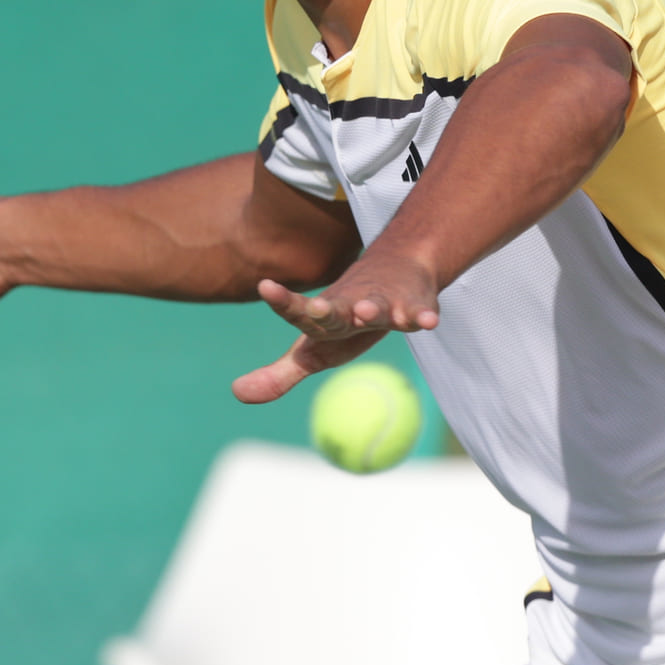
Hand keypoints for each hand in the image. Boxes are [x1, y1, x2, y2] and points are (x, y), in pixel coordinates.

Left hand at [233, 249, 440, 401]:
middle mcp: (350, 306)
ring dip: (372, 309)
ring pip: (378, 306)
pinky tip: (428, 322)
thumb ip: (280, 374)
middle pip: (336, 309)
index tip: (265, 285)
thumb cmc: (345, 319)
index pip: (298, 313)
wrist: (395, 271)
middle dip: (326, 310)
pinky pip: (419, 311)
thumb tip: (236, 393)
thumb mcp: (314, 350)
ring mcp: (384, 303)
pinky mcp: (415, 304)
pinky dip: (422, 316)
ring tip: (366, 313)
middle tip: (317, 308)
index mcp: (323, 319)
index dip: (283, 301)